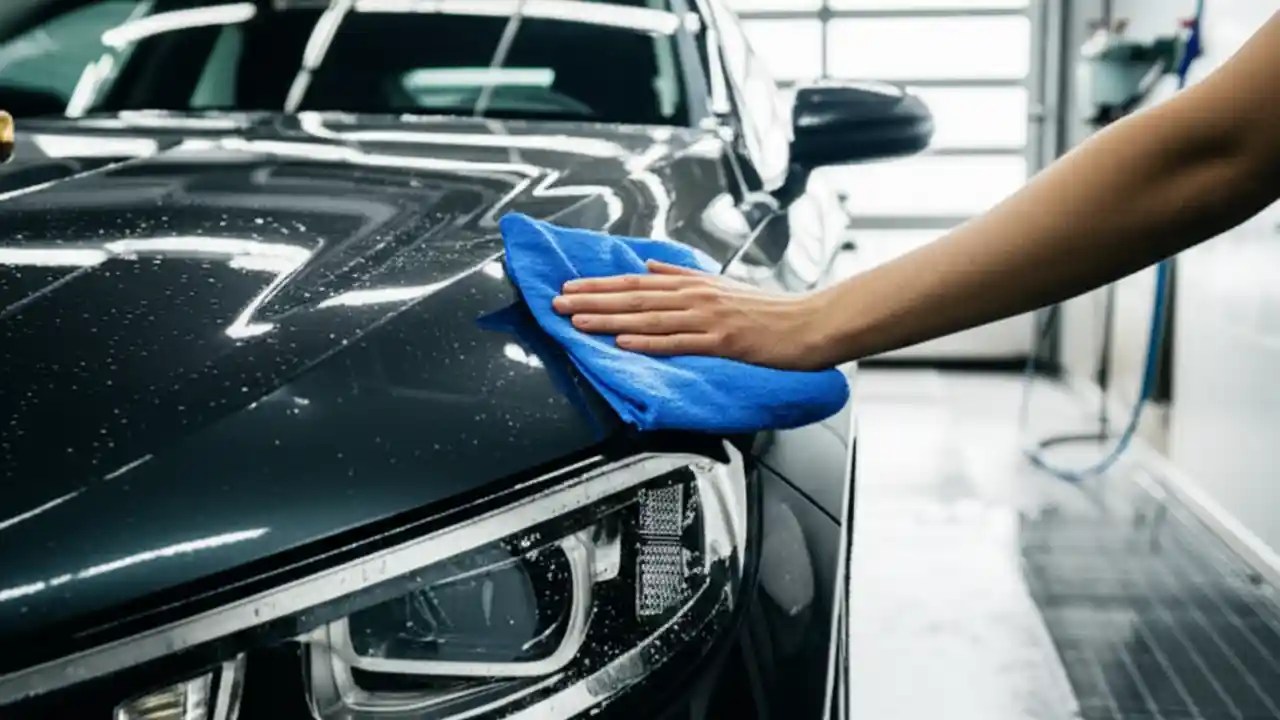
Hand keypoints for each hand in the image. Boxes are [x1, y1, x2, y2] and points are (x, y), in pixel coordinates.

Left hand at [552, 260, 834, 370]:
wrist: (809, 324)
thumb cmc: (768, 310)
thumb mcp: (722, 285)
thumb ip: (683, 277)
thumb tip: (649, 268)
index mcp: (693, 285)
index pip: (636, 283)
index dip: (600, 286)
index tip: (569, 288)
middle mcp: (695, 297)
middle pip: (635, 297)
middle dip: (593, 301)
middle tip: (557, 303)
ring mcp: (708, 319)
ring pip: (649, 318)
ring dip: (610, 320)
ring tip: (578, 322)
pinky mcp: (723, 342)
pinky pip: (679, 342)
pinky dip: (648, 342)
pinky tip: (624, 343)